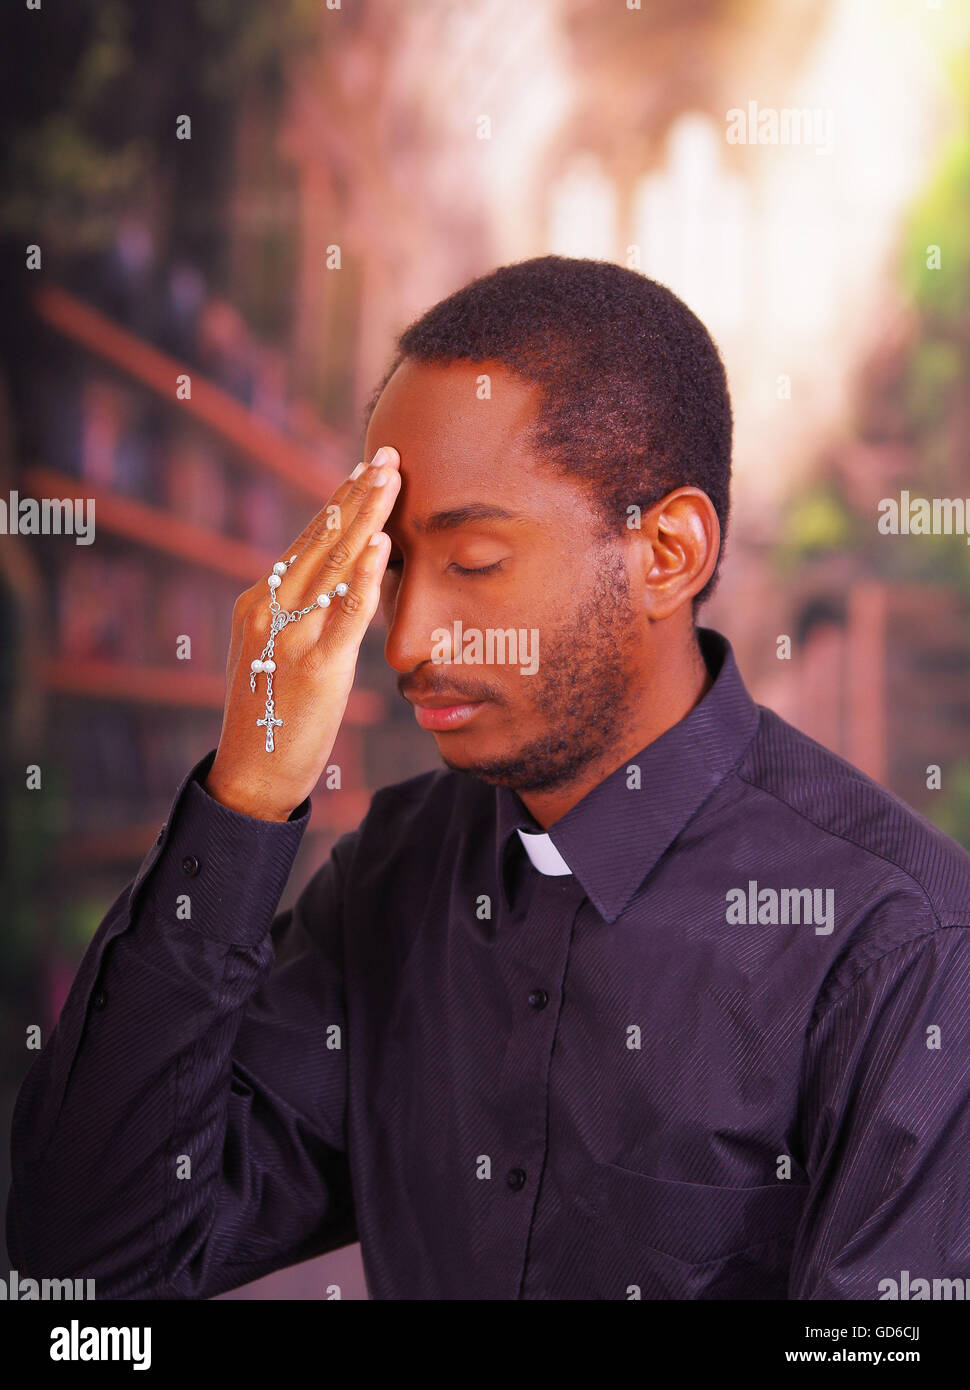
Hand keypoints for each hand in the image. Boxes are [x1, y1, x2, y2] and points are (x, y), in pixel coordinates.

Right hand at [204, 446, 400, 819]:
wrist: (251, 774)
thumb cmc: (274, 716)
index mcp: (260, 602)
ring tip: (391, 478)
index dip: (340, 502)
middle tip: (388, 454)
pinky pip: (344, 613)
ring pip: (333, 564)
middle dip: (357, 494)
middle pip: (320, 540)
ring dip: (366, 517)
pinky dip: (364, 575)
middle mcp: (269, 608)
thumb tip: (334, 585)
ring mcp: (291, 635)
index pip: (307, 541)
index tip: (367, 469)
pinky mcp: (315, 666)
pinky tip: (382, 544)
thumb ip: (300, 617)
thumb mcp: (279, 653)